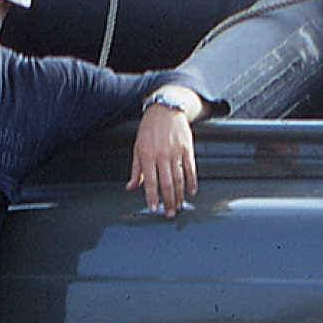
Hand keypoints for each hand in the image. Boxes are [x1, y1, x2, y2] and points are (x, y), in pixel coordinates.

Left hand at [128, 89, 200, 216]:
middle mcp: (162, 155)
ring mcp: (176, 152)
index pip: (150, 182)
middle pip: (166, 183)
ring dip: (179, 195)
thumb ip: (135, 169)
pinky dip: (192, 181)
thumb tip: (130, 187)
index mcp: (147, 156)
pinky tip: (192, 191)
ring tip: (179, 206)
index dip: (152, 197)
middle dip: (168, 201)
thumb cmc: (149, 128)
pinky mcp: (187, 149)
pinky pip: (191, 169)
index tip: (155, 209)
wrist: (166, 109)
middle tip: (169, 213)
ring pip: (179, 179)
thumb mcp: (137, 147)